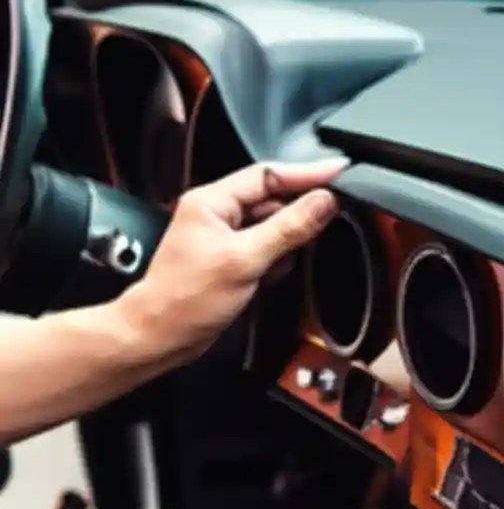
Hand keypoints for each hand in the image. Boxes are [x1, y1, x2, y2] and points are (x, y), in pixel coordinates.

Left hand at [116, 158, 346, 362]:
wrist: (159, 337)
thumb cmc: (186, 299)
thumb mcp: (245, 259)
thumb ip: (289, 227)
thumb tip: (325, 201)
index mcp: (212, 201)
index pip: (268, 174)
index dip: (307, 173)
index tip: (340, 171)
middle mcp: (217, 213)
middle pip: (272, 198)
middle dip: (300, 210)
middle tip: (334, 213)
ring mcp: (223, 236)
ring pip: (272, 224)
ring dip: (288, 239)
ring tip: (292, 255)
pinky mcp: (230, 258)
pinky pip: (266, 246)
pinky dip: (277, 257)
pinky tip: (275, 272)